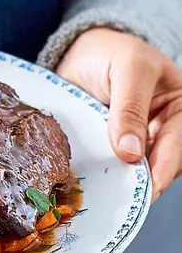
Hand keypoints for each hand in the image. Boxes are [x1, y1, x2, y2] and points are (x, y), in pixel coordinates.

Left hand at [57, 28, 181, 200]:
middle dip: (147, 180)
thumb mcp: (127, 69)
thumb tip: (131, 152)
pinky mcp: (113, 148)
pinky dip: (108, 175)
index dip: (165, 166)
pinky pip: (115, 166)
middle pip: (163, 162)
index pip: (179, 142)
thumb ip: (130, 108)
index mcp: (179, 106)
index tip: (151, 188)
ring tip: (110, 193)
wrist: (80, 53)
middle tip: (128, 199)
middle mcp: (163, 127)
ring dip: (126, 180)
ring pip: (138, 169)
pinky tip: (98, 183)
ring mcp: (138, 140)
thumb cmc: (111, 53)